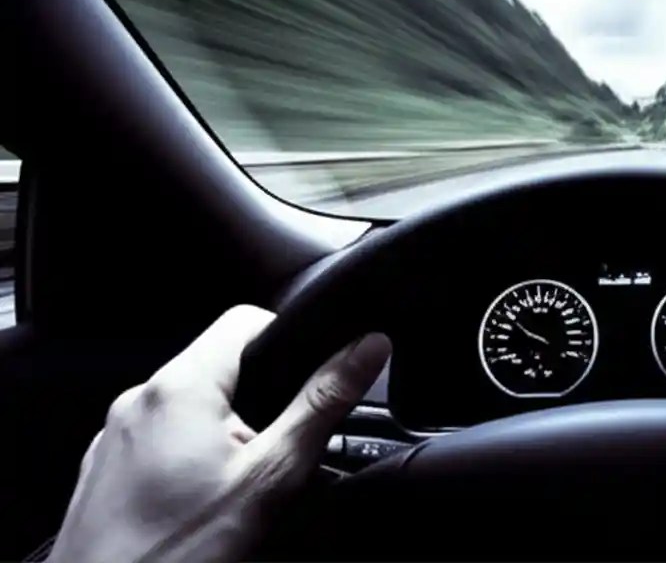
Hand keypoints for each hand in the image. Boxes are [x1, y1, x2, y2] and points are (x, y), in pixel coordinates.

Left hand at [47, 305, 391, 562]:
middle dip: (258, 402)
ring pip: (189, 409)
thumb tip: (367, 349)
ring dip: (223, 433)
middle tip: (275, 454)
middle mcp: (138, 400)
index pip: (246, 319)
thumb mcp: (271, 476)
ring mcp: (114, 435)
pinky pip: (158, 441)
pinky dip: (188, 460)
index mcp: (181, 386)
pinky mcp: (104, 469)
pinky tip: (201, 503)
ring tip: (239, 486)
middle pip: (218, 368)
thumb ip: (321, 405)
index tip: (309, 382)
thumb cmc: (179, 550)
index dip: (289, 340)